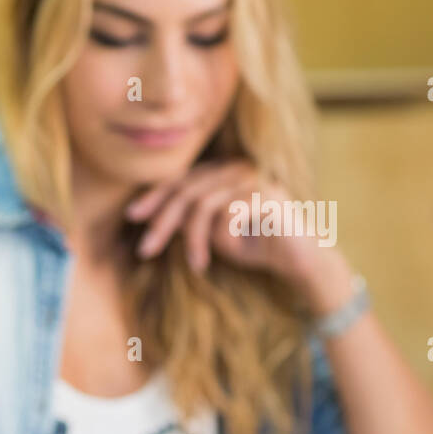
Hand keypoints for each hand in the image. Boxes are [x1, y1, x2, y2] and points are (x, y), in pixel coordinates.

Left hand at [126, 160, 351, 310]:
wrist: (300, 261)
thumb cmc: (256, 246)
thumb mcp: (213, 235)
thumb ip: (188, 222)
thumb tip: (152, 218)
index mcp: (222, 172)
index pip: (181, 179)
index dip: (154, 196)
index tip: (132, 217)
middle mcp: (236, 168)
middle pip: (186, 190)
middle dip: (162, 222)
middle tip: (145, 250)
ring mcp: (253, 178)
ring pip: (203, 203)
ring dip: (194, 239)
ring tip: (195, 264)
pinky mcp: (267, 194)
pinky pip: (228, 213)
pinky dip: (222, 238)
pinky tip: (226, 254)